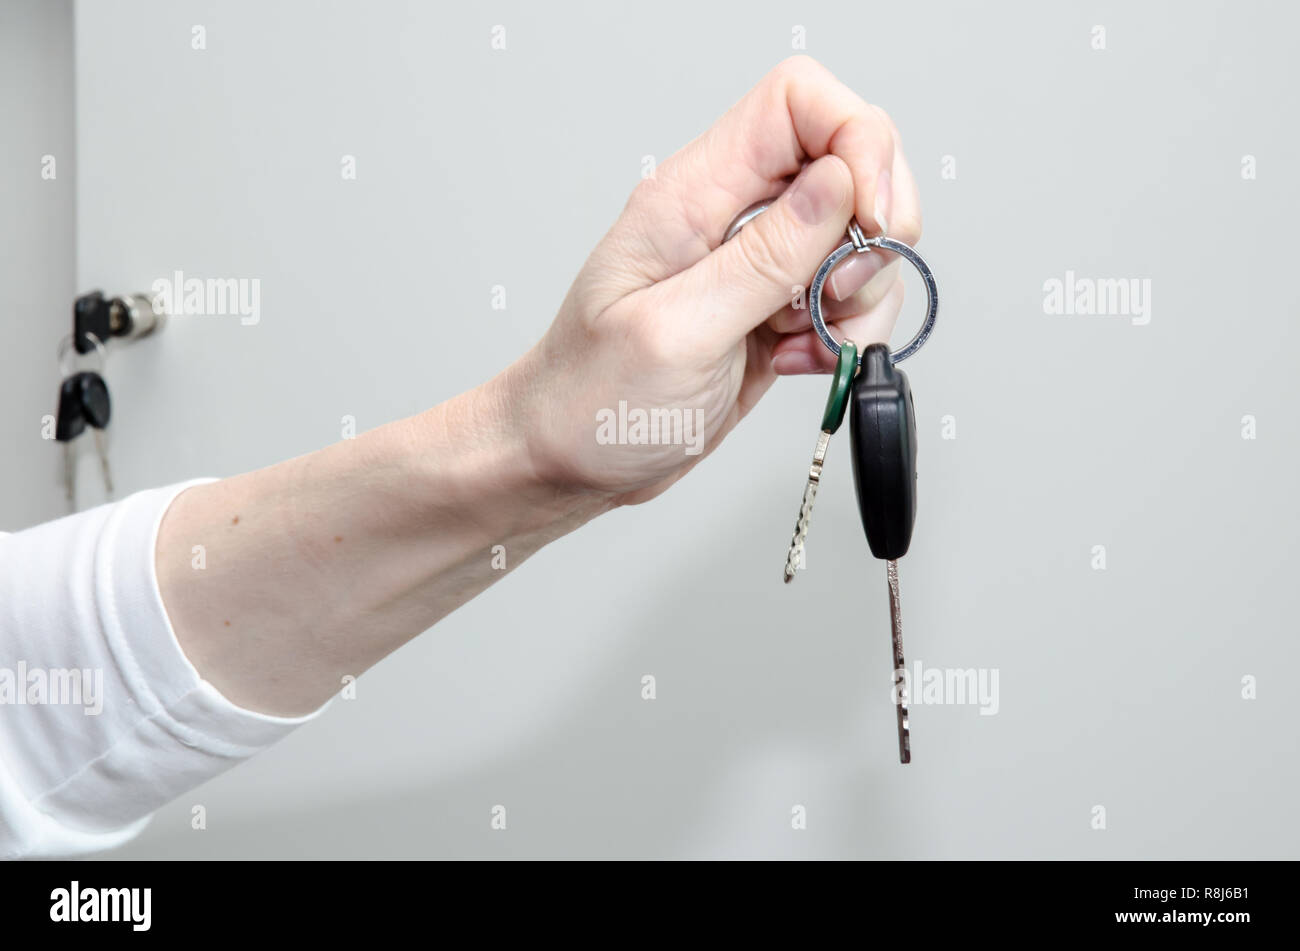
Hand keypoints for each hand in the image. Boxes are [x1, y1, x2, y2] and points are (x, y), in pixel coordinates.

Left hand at [510, 56, 922, 504]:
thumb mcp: (675, 332)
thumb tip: (839, 183)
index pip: (797, 102)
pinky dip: (847, 333)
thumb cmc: (588, 402)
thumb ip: (761, 259)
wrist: (564, 460)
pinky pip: (846, 297)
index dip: (855, 140)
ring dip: (862, 294)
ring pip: (857, 236)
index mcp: (691, 196)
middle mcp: (728, 217)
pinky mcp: (773, 311)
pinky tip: (802, 362)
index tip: (871, 217)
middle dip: (875, 225)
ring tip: (808, 343)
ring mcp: (754, 264)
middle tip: (841, 291)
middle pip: (847, 159)